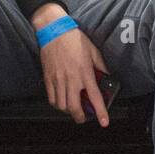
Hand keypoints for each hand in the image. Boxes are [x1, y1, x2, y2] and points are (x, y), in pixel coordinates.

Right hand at [33, 3, 109, 125]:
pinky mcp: (48, 78)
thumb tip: (106, 77)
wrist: (54, 31)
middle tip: (83, 118)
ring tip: (72, 108)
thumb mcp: (93, 51)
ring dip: (68, 111)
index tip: (103, 122)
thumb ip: (101, 66)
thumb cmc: (75, 39)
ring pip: (62, 106)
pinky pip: (51, 98)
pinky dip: (57, 104)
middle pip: (74, 108)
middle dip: (80, 117)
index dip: (100, 112)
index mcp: (85, 73)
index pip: (94, 97)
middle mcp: (71, 79)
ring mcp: (58, 80)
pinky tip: (61, 102)